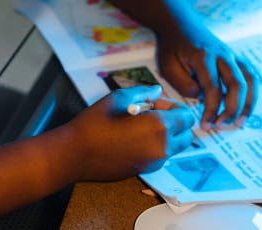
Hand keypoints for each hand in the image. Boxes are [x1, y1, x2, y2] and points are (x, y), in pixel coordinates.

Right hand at [67, 85, 194, 181]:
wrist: (75, 154)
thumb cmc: (93, 124)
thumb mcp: (117, 98)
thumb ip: (142, 92)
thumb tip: (157, 90)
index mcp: (158, 127)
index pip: (186, 116)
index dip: (172, 106)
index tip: (154, 103)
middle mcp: (161, 147)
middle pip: (186, 135)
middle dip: (174, 123)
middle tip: (150, 114)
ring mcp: (154, 162)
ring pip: (174, 147)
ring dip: (165, 135)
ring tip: (138, 126)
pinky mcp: (145, 171)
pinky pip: (160, 157)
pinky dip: (154, 146)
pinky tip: (131, 139)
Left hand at [156, 25, 258, 130]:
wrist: (179, 24)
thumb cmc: (172, 47)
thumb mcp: (167, 65)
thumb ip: (182, 83)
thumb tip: (200, 98)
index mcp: (203, 56)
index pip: (213, 88)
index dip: (211, 109)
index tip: (206, 124)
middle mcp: (222, 54)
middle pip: (237, 85)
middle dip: (232, 109)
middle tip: (221, 126)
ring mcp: (231, 55)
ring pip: (249, 80)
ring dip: (248, 103)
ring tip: (239, 122)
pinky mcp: (236, 57)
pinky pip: (251, 75)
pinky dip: (253, 91)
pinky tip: (247, 105)